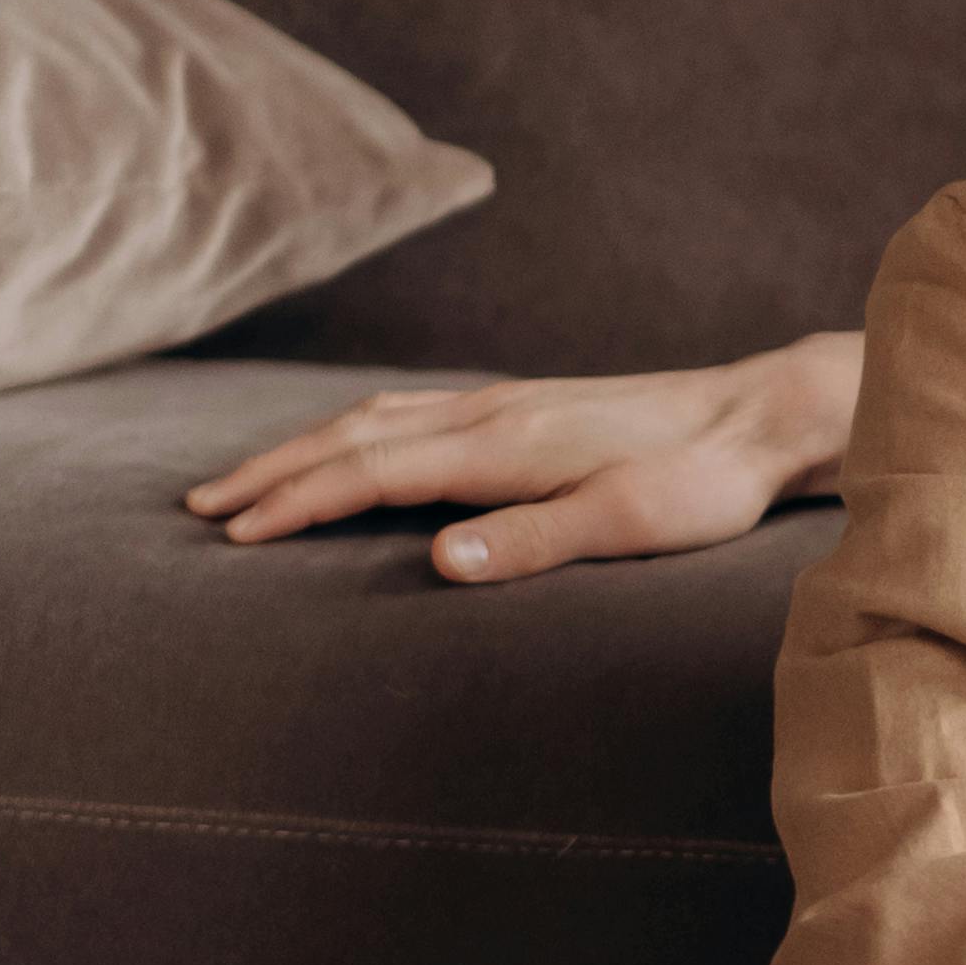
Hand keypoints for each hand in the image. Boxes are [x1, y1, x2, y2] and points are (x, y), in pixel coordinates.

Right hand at [183, 331, 862, 584]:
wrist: (764, 416)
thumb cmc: (705, 481)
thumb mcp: (628, 522)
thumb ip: (532, 542)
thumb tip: (437, 561)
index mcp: (502, 444)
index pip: (369, 471)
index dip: (295, 503)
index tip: (231, 534)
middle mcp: (491, 412)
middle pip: (353, 436)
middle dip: (273, 472)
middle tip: (202, 508)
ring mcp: (507, 403)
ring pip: (378, 419)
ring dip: (307, 448)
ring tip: (252, 479)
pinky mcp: (529, 407)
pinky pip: (412, 414)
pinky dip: (356, 430)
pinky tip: (357, 444)